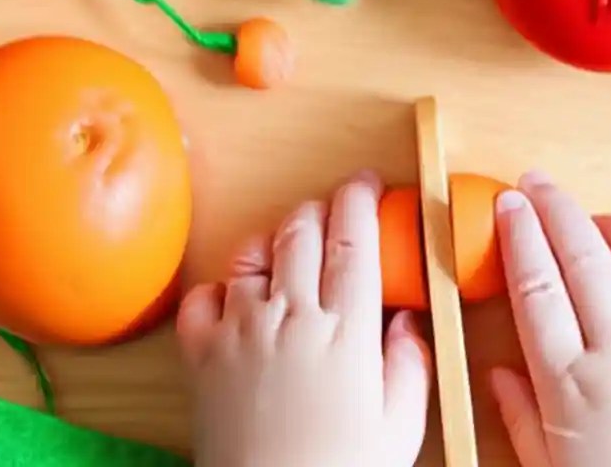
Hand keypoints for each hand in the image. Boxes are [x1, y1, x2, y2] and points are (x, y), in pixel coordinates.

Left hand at [177, 171, 432, 466]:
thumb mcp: (399, 426)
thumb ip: (409, 364)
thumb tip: (409, 319)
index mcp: (345, 329)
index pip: (354, 238)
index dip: (361, 199)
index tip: (368, 183)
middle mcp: (289, 316)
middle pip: (302, 231)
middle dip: (321, 207)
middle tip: (336, 210)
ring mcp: (239, 330)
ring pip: (252, 254)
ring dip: (274, 240)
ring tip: (291, 252)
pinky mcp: (201, 354)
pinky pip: (203, 296)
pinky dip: (222, 287)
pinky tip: (239, 300)